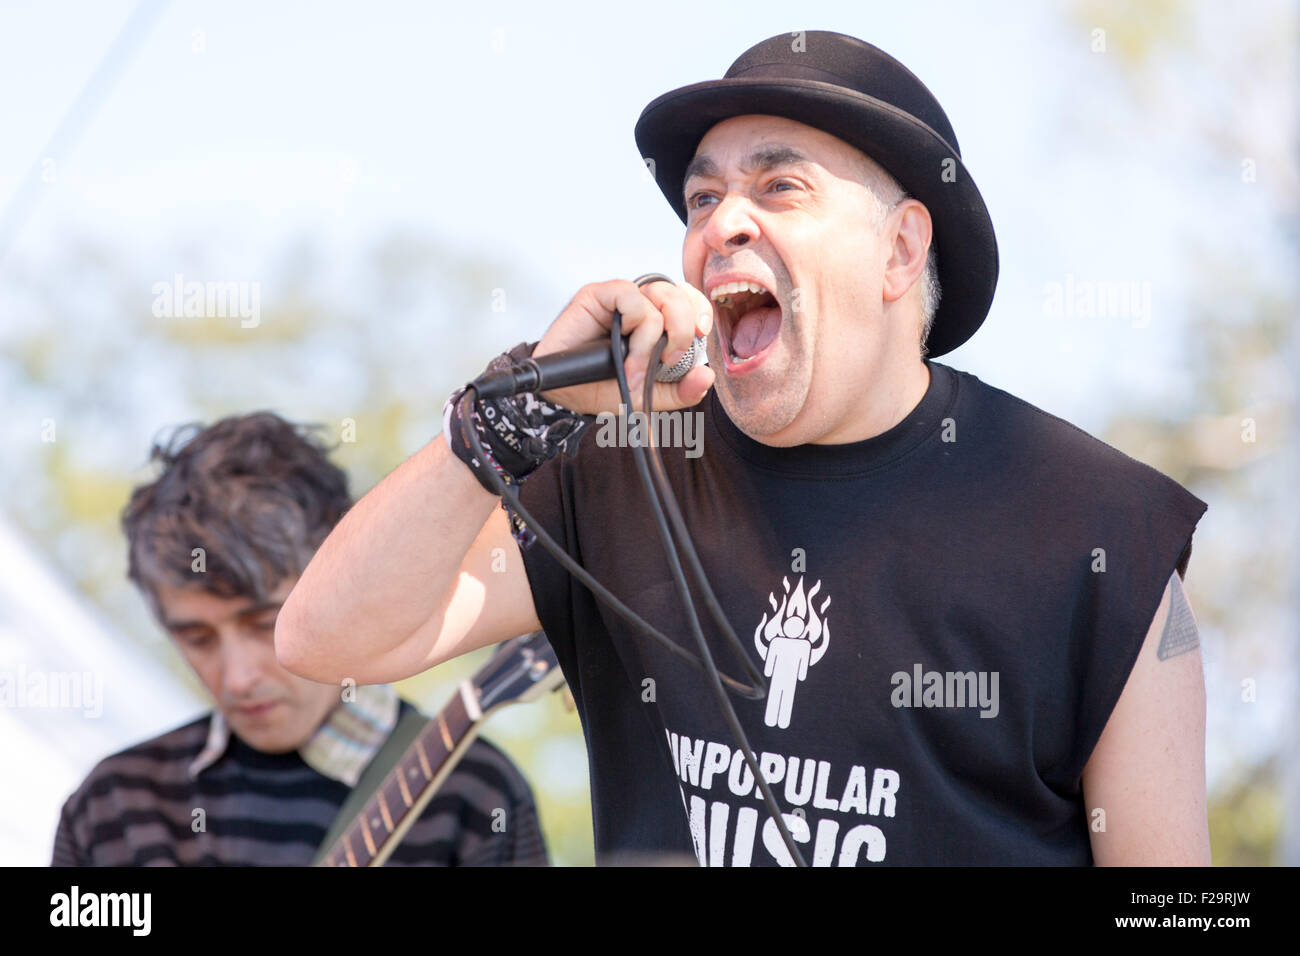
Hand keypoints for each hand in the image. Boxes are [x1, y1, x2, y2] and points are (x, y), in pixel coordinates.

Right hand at [532, 278, 714, 414]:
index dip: (700, 311)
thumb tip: (707, 376)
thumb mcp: (650, 396)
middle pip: (679, 294)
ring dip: (654, 337)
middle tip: (669, 359)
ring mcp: (620, 298)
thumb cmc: (603, 386)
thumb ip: (682, 391)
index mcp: (657, 320)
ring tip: (637, 365)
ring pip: (658, 295)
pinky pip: (630, 295)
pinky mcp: (598, 295)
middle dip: (683, 329)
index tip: (700, 335)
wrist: (564, 393)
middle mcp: (641, 304)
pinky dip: (634, 325)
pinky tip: (622, 349)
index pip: (689, 299)